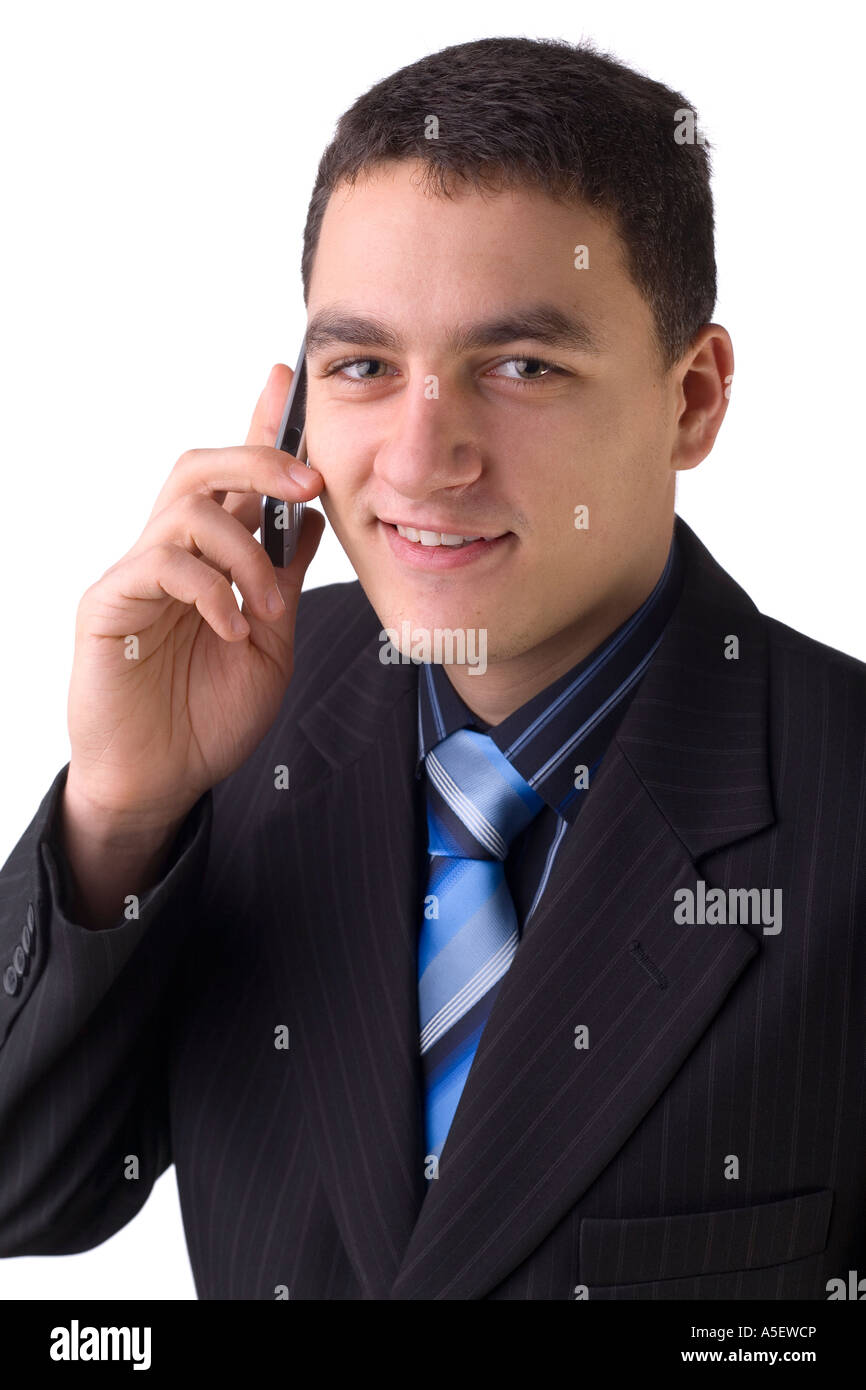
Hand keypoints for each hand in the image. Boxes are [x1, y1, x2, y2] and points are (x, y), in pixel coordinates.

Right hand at [65, 363, 324, 831]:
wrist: (159, 780)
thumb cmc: (206, 715)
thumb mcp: (271, 641)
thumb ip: (283, 579)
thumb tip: (310, 518)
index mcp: (212, 560)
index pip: (234, 478)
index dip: (259, 426)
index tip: (287, 381)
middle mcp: (171, 554)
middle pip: (201, 466)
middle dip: (259, 456)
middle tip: (308, 481)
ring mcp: (137, 574)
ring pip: (186, 506)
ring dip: (245, 548)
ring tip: (266, 606)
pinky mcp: (109, 603)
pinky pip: (161, 563)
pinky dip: (211, 589)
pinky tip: (232, 627)